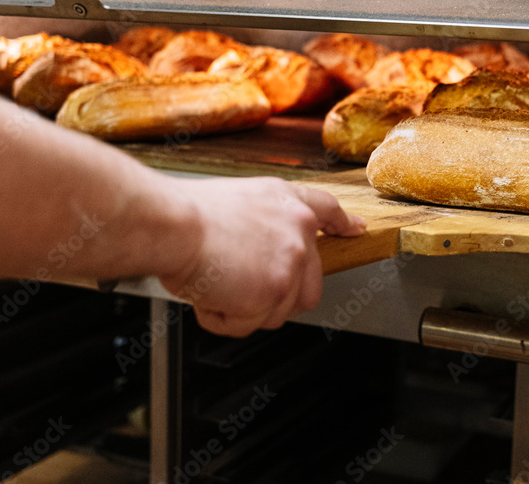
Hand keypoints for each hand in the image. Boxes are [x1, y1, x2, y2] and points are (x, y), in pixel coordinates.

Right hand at [158, 176, 364, 336]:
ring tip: (216, 283)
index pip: (326, 211)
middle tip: (240, 287)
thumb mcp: (238, 201)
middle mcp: (298, 232)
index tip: (355, 230)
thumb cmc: (187, 214)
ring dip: (242, 309)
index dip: (341, 224)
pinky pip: (246, 325)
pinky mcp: (274, 293)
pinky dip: (222, 319)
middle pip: (307, 286)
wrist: (173, 225)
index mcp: (287, 203)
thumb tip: (261, 255)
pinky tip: (209, 294)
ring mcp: (290, 264)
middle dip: (276, 297)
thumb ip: (264, 226)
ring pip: (277, 311)